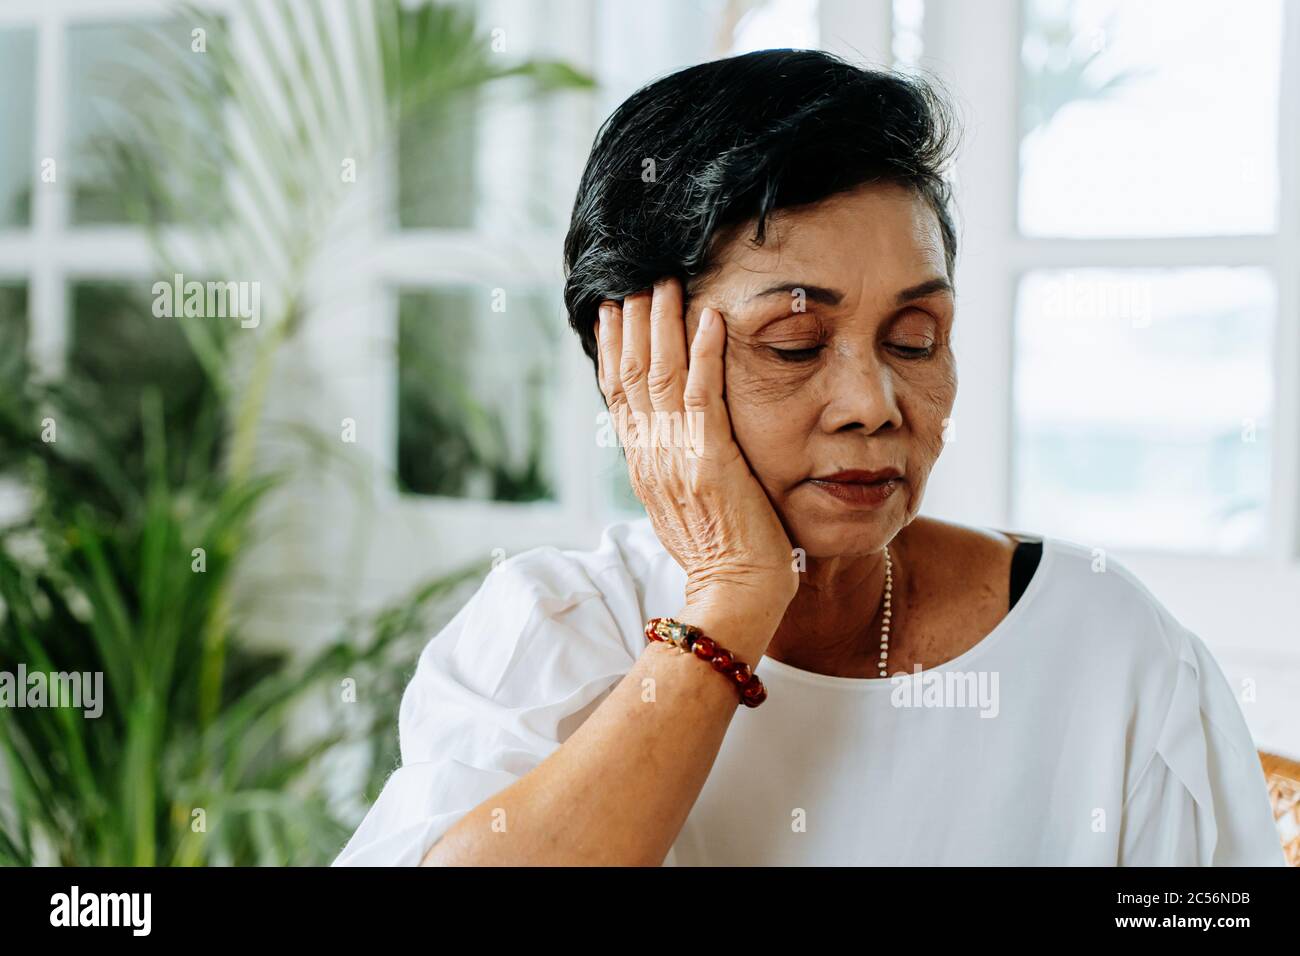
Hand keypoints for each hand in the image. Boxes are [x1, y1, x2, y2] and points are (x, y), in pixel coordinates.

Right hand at [596, 278, 797, 652]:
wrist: (735, 593)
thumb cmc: (720, 552)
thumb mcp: (680, 503)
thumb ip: (669, 462)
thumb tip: (665, 432)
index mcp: (642, 464)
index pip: (618, 394)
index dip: (613, 348)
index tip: (613, 310)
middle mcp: (649, 455)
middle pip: (630, 375)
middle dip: (632, 323)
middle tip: (635, 279)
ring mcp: (676, 456)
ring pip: (659, 375)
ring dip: (663, 324)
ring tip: (667, 283)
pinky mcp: (710, 459)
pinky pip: (703, 394)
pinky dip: (704, 352)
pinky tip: (709, 317)